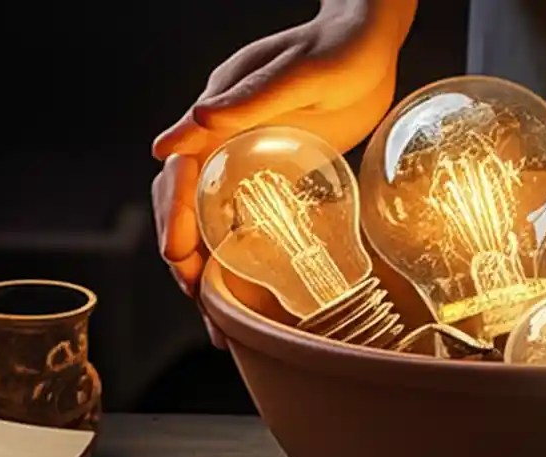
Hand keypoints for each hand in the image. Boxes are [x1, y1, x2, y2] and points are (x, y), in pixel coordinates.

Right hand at [151, 1, 413, 346]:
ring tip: (218, 321)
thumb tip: (194, 123)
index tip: (175, 252)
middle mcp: (224, 144)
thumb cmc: (337, 50)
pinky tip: (253, 304)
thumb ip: (249, 100)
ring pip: (215, 225)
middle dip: (185, 255)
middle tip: (198, 298)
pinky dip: (246, 266)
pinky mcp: (274, 181)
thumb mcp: (297, 75)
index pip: (180, 172)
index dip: (173, 214)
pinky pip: (250, 227)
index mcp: (217, 117)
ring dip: (212, 272)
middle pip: (187, 208)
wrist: (372, 46)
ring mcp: (248, 165)